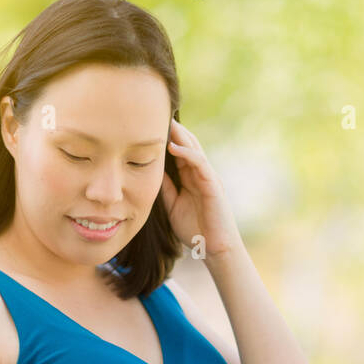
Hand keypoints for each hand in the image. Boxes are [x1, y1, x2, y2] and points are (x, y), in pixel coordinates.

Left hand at [160, 118, 241, 259]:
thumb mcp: (172, 205)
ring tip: (166, 122)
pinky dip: (188, 153)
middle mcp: (201, 174)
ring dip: (180, 135)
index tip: (149, 126)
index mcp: (191, 178)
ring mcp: (208, 177)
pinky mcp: (213, 185)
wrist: (214, 248)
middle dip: (174, 130)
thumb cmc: (195, 230)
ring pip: (194, 149)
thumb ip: (165, 187)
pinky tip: (174, 146)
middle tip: (157, 114)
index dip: (167, 139)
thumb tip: (152, 171)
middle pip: (187, 145)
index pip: (179, 152)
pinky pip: (200, 163)